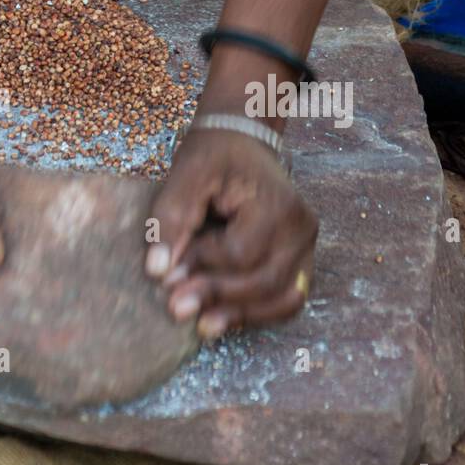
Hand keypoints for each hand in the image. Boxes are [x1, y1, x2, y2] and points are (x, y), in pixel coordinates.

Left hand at [145, 127, 317, 337]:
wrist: (241, 140)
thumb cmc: (213, 155)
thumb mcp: (185, 175)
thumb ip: (170, 220)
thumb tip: (157, 271)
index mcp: (277, 203)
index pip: (240, 252)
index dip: (201, 268)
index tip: (166, 276)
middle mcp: (301, 228)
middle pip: (265, 281)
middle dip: (218, 297)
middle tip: (176, 307)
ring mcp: (307, 246)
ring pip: (283, 298)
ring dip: (240, 315)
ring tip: (202, 325)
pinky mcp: (302, 260)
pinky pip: (287, 298)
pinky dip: (258, 312)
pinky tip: (225, 317)